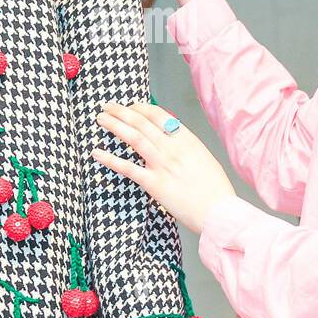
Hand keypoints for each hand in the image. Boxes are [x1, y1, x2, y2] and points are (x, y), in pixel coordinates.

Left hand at [93, 100, 237, 235]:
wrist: (220, 212)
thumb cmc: (216, 190)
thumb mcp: (204, 158)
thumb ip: (187, 147)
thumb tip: (173, 138)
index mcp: (187, 140)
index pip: (159, 115)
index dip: (141, 108)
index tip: (130, 106)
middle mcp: (173, 148)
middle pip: (143, 122)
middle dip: (122, 112)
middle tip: (108, 107)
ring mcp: (162, 165)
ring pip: (134, 138)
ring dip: (115, 125)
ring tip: (101, 119)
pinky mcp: (154, 184)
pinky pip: (127, 168)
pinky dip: (110, 159)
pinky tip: (97, 152)